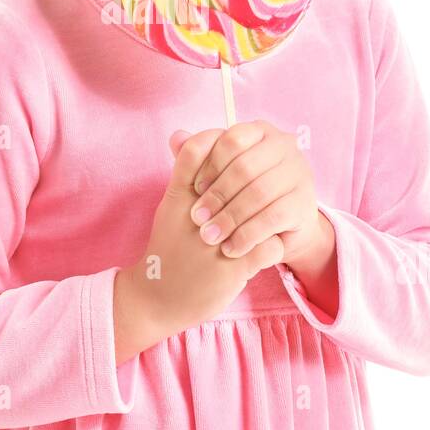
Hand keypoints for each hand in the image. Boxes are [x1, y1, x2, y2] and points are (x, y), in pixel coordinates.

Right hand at [117, 127, 287, 348]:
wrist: (155, 298)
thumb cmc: (169, 249)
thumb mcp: (170, 206)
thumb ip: (182, 172)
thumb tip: (180, 131)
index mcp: (177, 196)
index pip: (198, 149)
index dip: (222, 145)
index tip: (239, 156)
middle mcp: (195, 214)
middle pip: (237, 174)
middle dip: (257, 178)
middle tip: (265, 187)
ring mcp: (214, 241)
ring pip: (260, 208)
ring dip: (268, 213)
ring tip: (268, 219)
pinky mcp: (232, 269)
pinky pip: (271, 246)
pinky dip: (275, 247)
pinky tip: (268, 249)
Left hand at [182, 119, 329, 275]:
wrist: (278, 230)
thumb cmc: (241, 195)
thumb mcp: (217, 176)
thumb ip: (197, 156)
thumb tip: (176, 137)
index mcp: (260, 131)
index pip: (231, 139)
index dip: (209, 165)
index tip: (194, 188)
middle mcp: (284, 146)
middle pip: (244, 167)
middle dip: (217, 195)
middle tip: (197, 219)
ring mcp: (298, 173)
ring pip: (257, 193)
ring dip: (229, 218)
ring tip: (210, 236)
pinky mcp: (304, 203)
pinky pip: (272, 217)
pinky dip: (248, 235)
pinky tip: (231, 248)